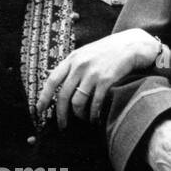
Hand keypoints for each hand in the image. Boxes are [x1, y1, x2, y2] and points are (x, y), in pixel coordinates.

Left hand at [37, 29, 166, 127]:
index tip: (39, 110)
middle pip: (63, 96)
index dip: (43, 97)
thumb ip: (71, 65)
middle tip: (62, 125)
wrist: (131, 45)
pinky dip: (93, 114)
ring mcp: (93, 74)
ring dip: (79, 115)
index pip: (52, 80)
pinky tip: (95, 118)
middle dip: (60, 114)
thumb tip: (52, 77)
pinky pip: (94, 103)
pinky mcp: (106, 81)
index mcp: (72, 59)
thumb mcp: (85, 52)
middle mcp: (80, 66)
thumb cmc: (107, 51)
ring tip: (83, 119)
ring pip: (77, 102)